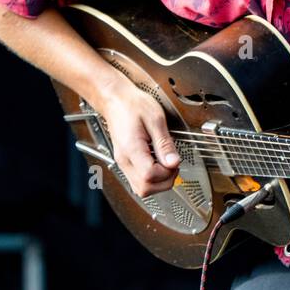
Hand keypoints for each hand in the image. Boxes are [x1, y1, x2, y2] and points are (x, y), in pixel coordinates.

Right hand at [93, 78, 179, 197]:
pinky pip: (138, 181)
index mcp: (131, 148)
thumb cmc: (133, 105)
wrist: (115, 100)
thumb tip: (174, 162)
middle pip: (144, 188)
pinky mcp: (125, 162)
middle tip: (172, 165)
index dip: (166, 172)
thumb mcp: (155, 119)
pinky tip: (157, 164)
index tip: (174, 161)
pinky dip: (150, 179)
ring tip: (165, 165)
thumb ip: (165, 143)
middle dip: (164, 181)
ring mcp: (123, 163)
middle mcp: (124, 160)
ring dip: (157, 183)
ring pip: (140, 189)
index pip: (149, 176)